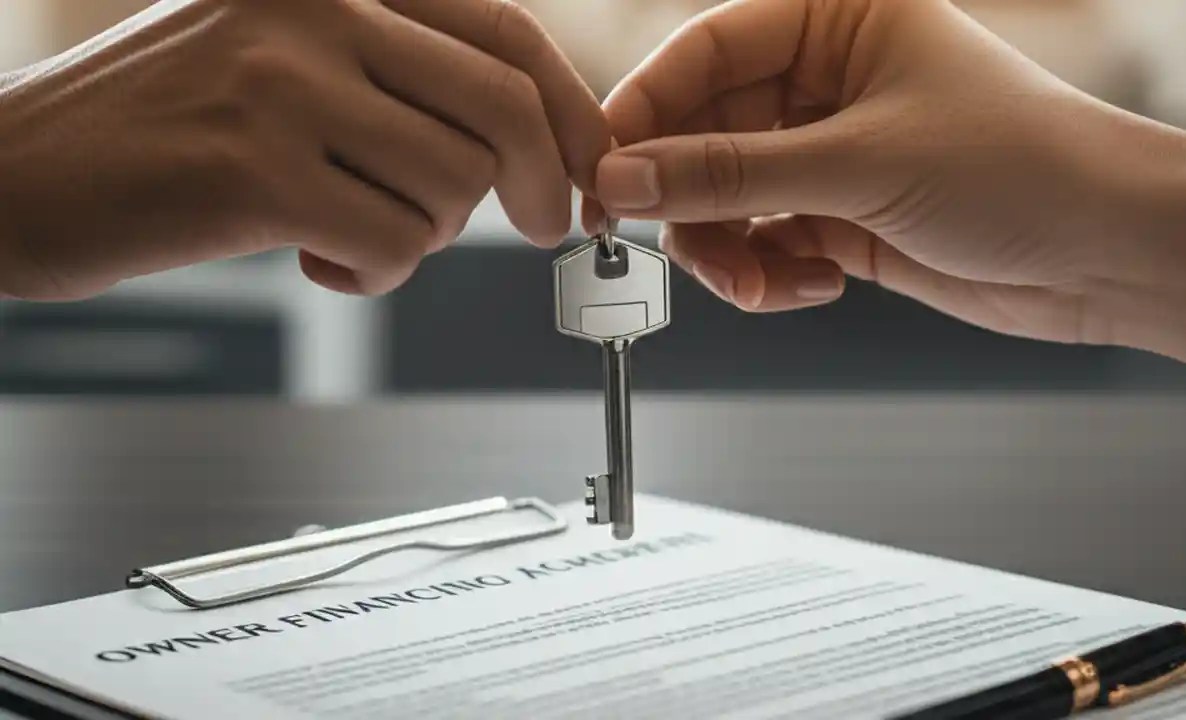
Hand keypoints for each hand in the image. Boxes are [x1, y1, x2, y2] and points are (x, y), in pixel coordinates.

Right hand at [0, 0, 609, 300]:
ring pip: (455, 186)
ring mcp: (282, 82)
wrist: (17, 169)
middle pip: (504, 108)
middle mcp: (314, 7)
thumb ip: (400, 79)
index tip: (590, 174)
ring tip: (359, 232)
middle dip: (546, 187)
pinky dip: (377, 270)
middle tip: (546, 230)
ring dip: (428, 235)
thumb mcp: (287, 62)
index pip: (506, 34)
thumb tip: (533, 142)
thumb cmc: (168, 128)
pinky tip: (318, 258)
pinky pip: (393, 242)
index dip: (571, 114)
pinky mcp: (255, 168)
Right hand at [584, 0, 1185, 344]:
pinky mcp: (841, 215)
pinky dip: (768, 272)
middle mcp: (828, 79)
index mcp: (837, 18)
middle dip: (687, 197)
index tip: (603, 169)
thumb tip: (625, 176)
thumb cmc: (1023, 167)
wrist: (1107, 252)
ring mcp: (831, 150)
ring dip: (726, 248)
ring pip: (726, 196)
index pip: (706, 51)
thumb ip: (730, 173)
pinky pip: (763, 241)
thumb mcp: (858, 162)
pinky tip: (812, 286)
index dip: (647, 111)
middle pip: (704, 131)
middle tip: (661, 241)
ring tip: (756, 282)